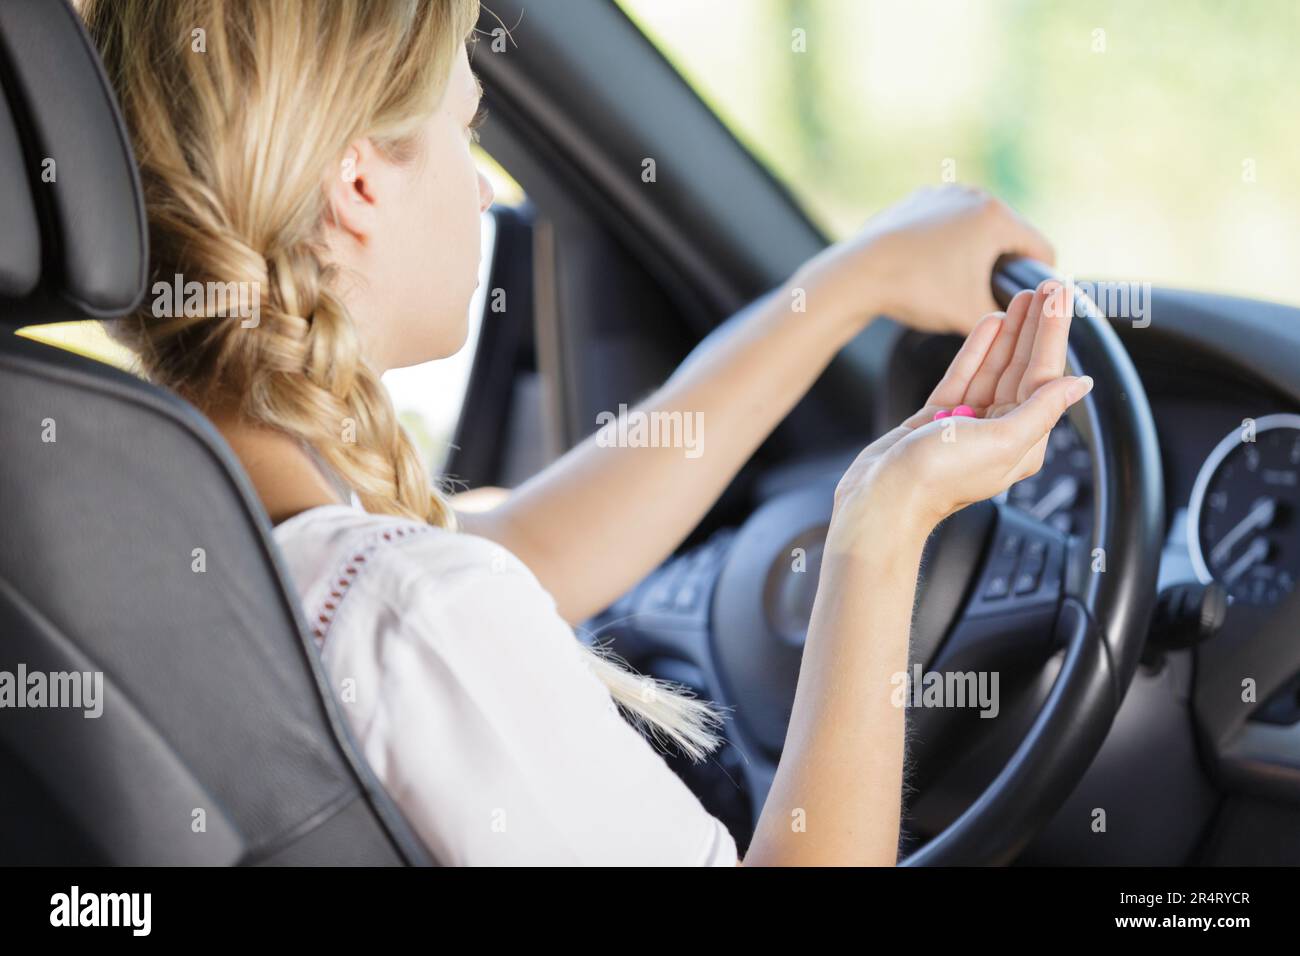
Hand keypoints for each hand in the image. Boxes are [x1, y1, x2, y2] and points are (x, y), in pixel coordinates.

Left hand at [794, 185, 1054, 336]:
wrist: (859, 274)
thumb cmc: (917, 291)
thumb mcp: (970, 314)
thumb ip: (1009, 317)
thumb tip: (1027, 319)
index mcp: (996, 217)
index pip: (1041, 249)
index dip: (1039, 279)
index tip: (1029, 301)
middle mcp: (974, 195)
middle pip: (1010, 235)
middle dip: (1004, 265)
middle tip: (989, 296)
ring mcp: (945, 193)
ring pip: (977, 226)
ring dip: (976, 251)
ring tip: (958, 282)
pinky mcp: (919, 199)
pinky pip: (948, 222)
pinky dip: (947, 241)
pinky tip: (932, 265)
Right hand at [828, 281, 1092, 549]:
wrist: (883, 495)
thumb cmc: (938, 477)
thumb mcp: (1002, 441)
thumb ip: (1042, 409)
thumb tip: (1080, 385)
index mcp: (1023, 442)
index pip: (1045, 377)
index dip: (1053, 333)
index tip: (1060, 299)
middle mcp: (1000, 432)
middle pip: (1024, 369)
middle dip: (1036, 327)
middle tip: (1046, 288)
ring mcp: (968, 423)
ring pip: (996, 368)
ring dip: (1010, 333)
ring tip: (1021, 298)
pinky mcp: (938, 418)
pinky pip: (965, 376)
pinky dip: (978, 349)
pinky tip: (988, 324)